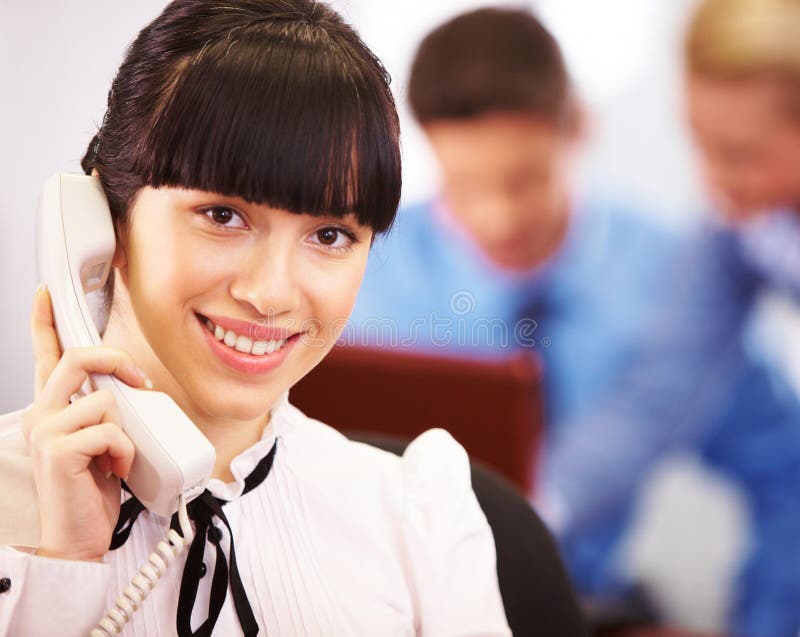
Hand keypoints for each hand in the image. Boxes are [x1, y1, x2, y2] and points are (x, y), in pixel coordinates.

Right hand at [23, 285, 149, 561]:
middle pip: (78, 358)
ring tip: (118, 456)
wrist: (79, 537)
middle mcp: (43, 414)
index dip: (45, 322)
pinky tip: (115, 470)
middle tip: (139, 381)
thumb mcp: (103, 441)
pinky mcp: (58, 451)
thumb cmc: (93, 490)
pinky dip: (125, 451)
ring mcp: (47, 431)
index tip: (47, 293)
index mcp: (53, 409)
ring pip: (104, 400)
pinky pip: (111, 431)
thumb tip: (133, 389)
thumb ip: (106, 411)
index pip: (46, 356)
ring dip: (126, 430)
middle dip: (117, 360)